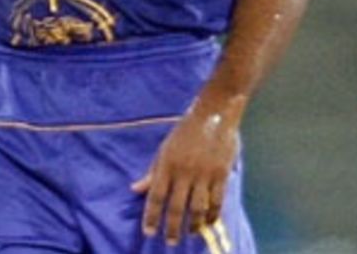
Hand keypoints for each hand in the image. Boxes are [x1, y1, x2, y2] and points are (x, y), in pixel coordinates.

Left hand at [132, 102, 241, 244]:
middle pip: (176, 206)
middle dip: (171, 226)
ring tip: (189, 234)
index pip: (156, 195)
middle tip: (169, 241)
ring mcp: (204, 174)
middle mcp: (184, 172)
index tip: (148, 231)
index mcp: (166, 164)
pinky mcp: (221, 175)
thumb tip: (135, 189)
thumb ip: (152, 171)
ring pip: (197, 208)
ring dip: (193, 225)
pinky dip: (212, 215)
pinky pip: (217, 201)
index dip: (152, 215)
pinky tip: (208, 223)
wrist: (213, 115)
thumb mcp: (164, 148)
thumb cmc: (185, 131)